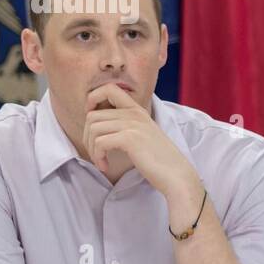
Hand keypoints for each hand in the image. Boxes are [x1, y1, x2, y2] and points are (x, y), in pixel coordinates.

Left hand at [82, 84, 202, 210]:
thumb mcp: (141, 134)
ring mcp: (133, 124)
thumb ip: (123, 124)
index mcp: (137, 110)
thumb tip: (93, 125)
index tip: (90, 117)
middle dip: (88, 137)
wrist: (175, 174)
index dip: (93, 99)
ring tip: (101, 161)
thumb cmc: (156, 159)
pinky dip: (97, 157)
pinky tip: (105, 166)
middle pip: (92, 116)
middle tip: (96, 154)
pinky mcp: (130, 138)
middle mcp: (134, 114)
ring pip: (93, 129)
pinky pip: (99, 142)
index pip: (109, 89)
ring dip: (92, 149)